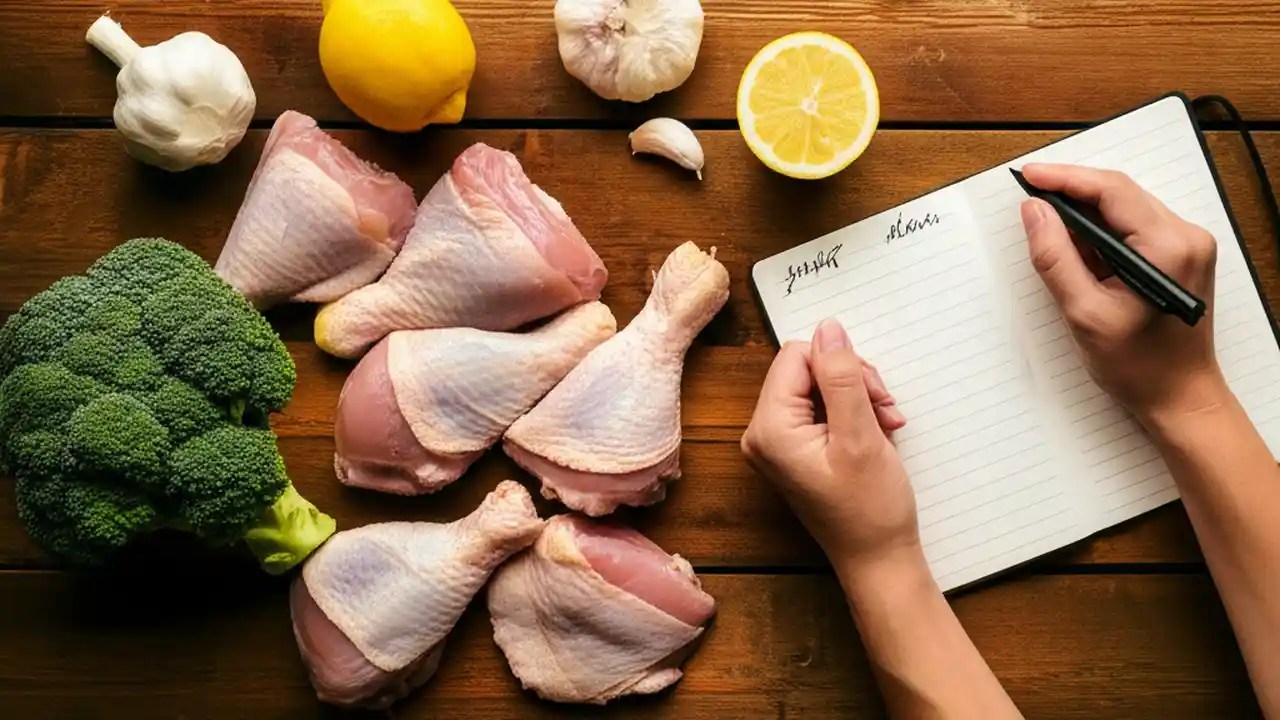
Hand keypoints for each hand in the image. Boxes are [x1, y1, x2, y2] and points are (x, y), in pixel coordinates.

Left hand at [741, 318, 920, 575]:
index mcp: (769, 428)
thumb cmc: (870, 510)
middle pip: (806, 368)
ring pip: (819, 385)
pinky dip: (853, 411)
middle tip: (885, 409)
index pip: (798, 356)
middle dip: (852, 380)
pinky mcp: (795, 448)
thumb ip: (842, 377)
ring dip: (858, 396)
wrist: (878, 560)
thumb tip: (828, 328)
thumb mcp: (861, 434)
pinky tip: (877, 430)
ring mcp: (778, 441)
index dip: (841, 365)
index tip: (873, 395)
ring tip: (885, 423)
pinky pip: (821, 407)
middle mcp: (763, 432)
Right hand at [1020, 163, 1227, 423]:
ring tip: (1046, 224)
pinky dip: (1101, 231)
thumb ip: (1055, 258)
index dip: (1065, 179)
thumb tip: (1034, 212)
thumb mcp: (1084, 313)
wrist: (1180, 397)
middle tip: (1029, 198)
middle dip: (1071, 193)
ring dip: (1085, 213)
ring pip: (1125, 209)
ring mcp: (1187, 245)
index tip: (1028, 177)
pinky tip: (1075, 245)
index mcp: (1168, 247)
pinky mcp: (1180, 256)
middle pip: (1119, 194)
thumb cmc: (1139, 367)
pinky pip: (1134, 228)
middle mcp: (1186, 237)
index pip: (1112, 191)